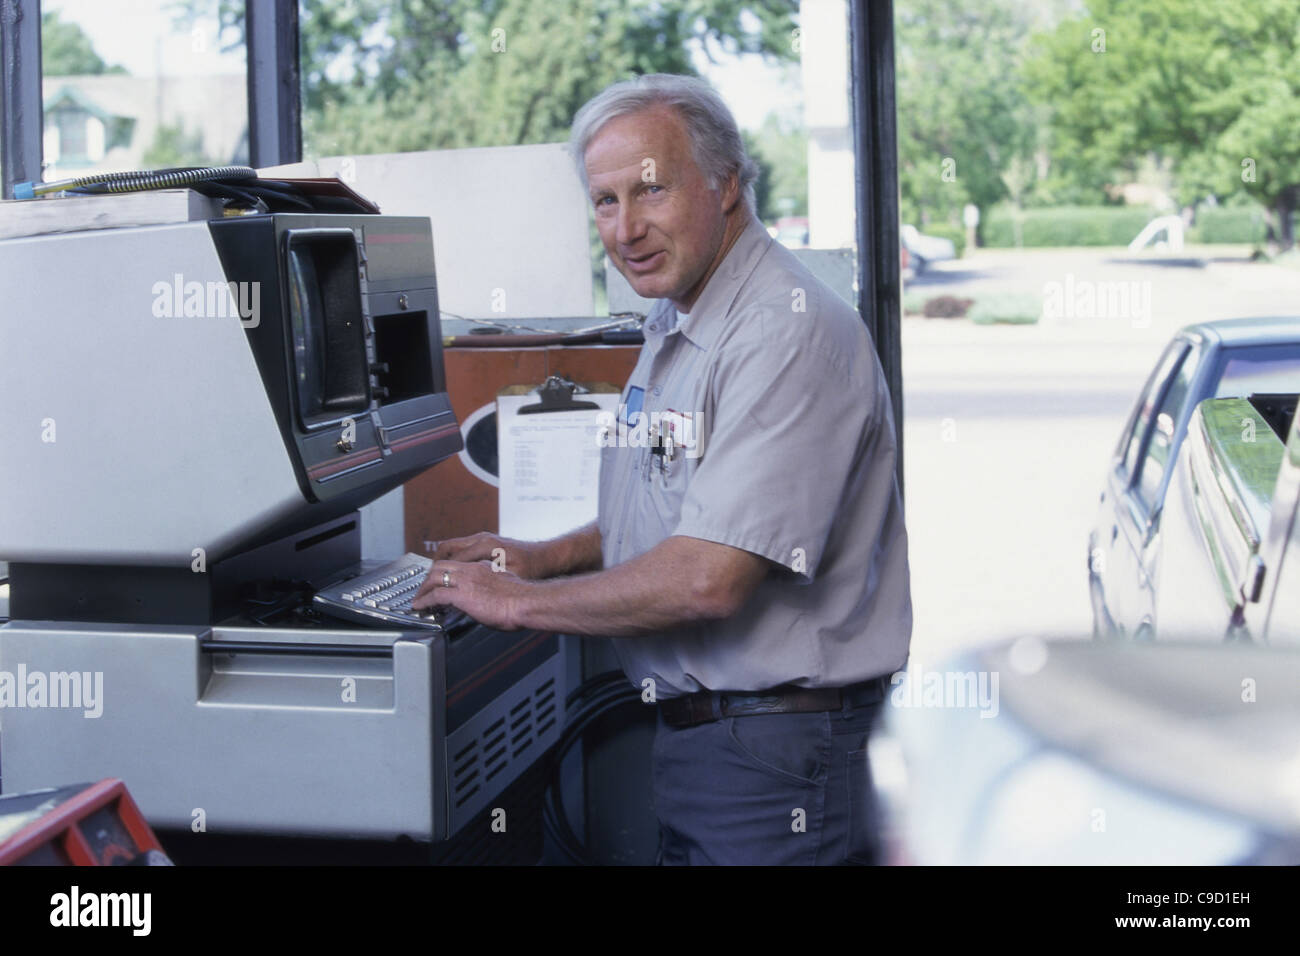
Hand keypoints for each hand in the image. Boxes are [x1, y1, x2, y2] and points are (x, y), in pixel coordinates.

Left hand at [411, 559, 530, 629]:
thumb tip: (488, 600)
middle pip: (441, 566)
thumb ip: (493, 589)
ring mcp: (466, 580)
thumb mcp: (506, 588)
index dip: (446, 573)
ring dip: (423, 588)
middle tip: (424, 588)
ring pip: (434, 577)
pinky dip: (424, 600)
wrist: (527, 603)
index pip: (458, 565)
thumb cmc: (523, 600)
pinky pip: (435, 594)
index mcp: (484, 567)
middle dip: (429, 577)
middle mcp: (473, 570)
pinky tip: (420, 607)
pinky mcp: (462, 594)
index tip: (441, 581)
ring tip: (418, 599)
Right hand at [428, 532, 547, 578]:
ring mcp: (484, 538)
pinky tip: (454, 572)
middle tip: (427, 584)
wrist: (548, 557)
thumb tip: (466, 592)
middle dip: (434, 567)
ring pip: (453, 546)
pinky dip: (453, 559)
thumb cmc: (534, 568)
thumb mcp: (509, 579)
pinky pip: (462, 547)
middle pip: (446, 549)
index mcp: (485, 546)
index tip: (429, 590)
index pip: (451, 560)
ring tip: (436, 579)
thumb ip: (487, 583)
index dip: (438, 577)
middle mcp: (482, 539)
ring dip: (443, 562)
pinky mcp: (488, 542)